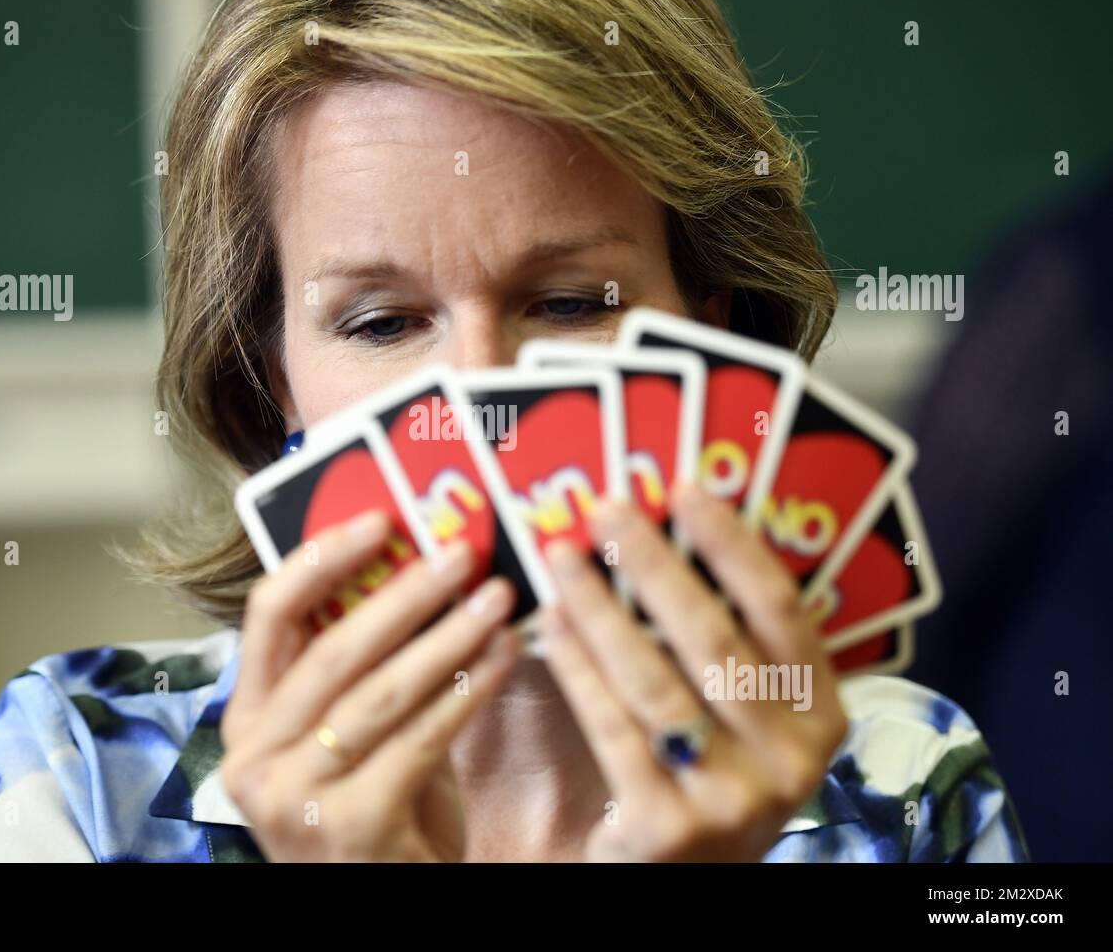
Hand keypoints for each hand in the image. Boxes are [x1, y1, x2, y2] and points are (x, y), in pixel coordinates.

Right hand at [220, 511, 520, 861]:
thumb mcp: (345, 736)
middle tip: (461, 554)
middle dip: (404, 593)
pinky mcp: (352, 822)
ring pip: (380, 691)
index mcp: (249, 718)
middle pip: (332, 648)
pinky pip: (421, 738)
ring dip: (448, 637)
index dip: (322, 559)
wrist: (376, 902)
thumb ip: (361, 667)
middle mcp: (257, 755)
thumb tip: (419, 570)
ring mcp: (297, 794)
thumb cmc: (372, 809)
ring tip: (495, 598)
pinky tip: (503, 657)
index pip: (268, 615)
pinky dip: (469, 691)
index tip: (380, 522)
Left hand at [537, 483, 847, 861]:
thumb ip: (731, 647)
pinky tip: (549, 623)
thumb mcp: (748, 720)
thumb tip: (672, 532)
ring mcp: (733, 797)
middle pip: (713, 637)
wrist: (684, 883)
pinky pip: (613, 728)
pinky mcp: (669, 828)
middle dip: (654, 563)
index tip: (685, 488)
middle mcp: (790, 758)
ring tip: (562, 556)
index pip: (781, 609)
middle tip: (605, 509)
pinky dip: (577, 668)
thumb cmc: (708, 776)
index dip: (733, 543)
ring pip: (656, 679)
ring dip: (602, 607)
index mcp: (820, 715)